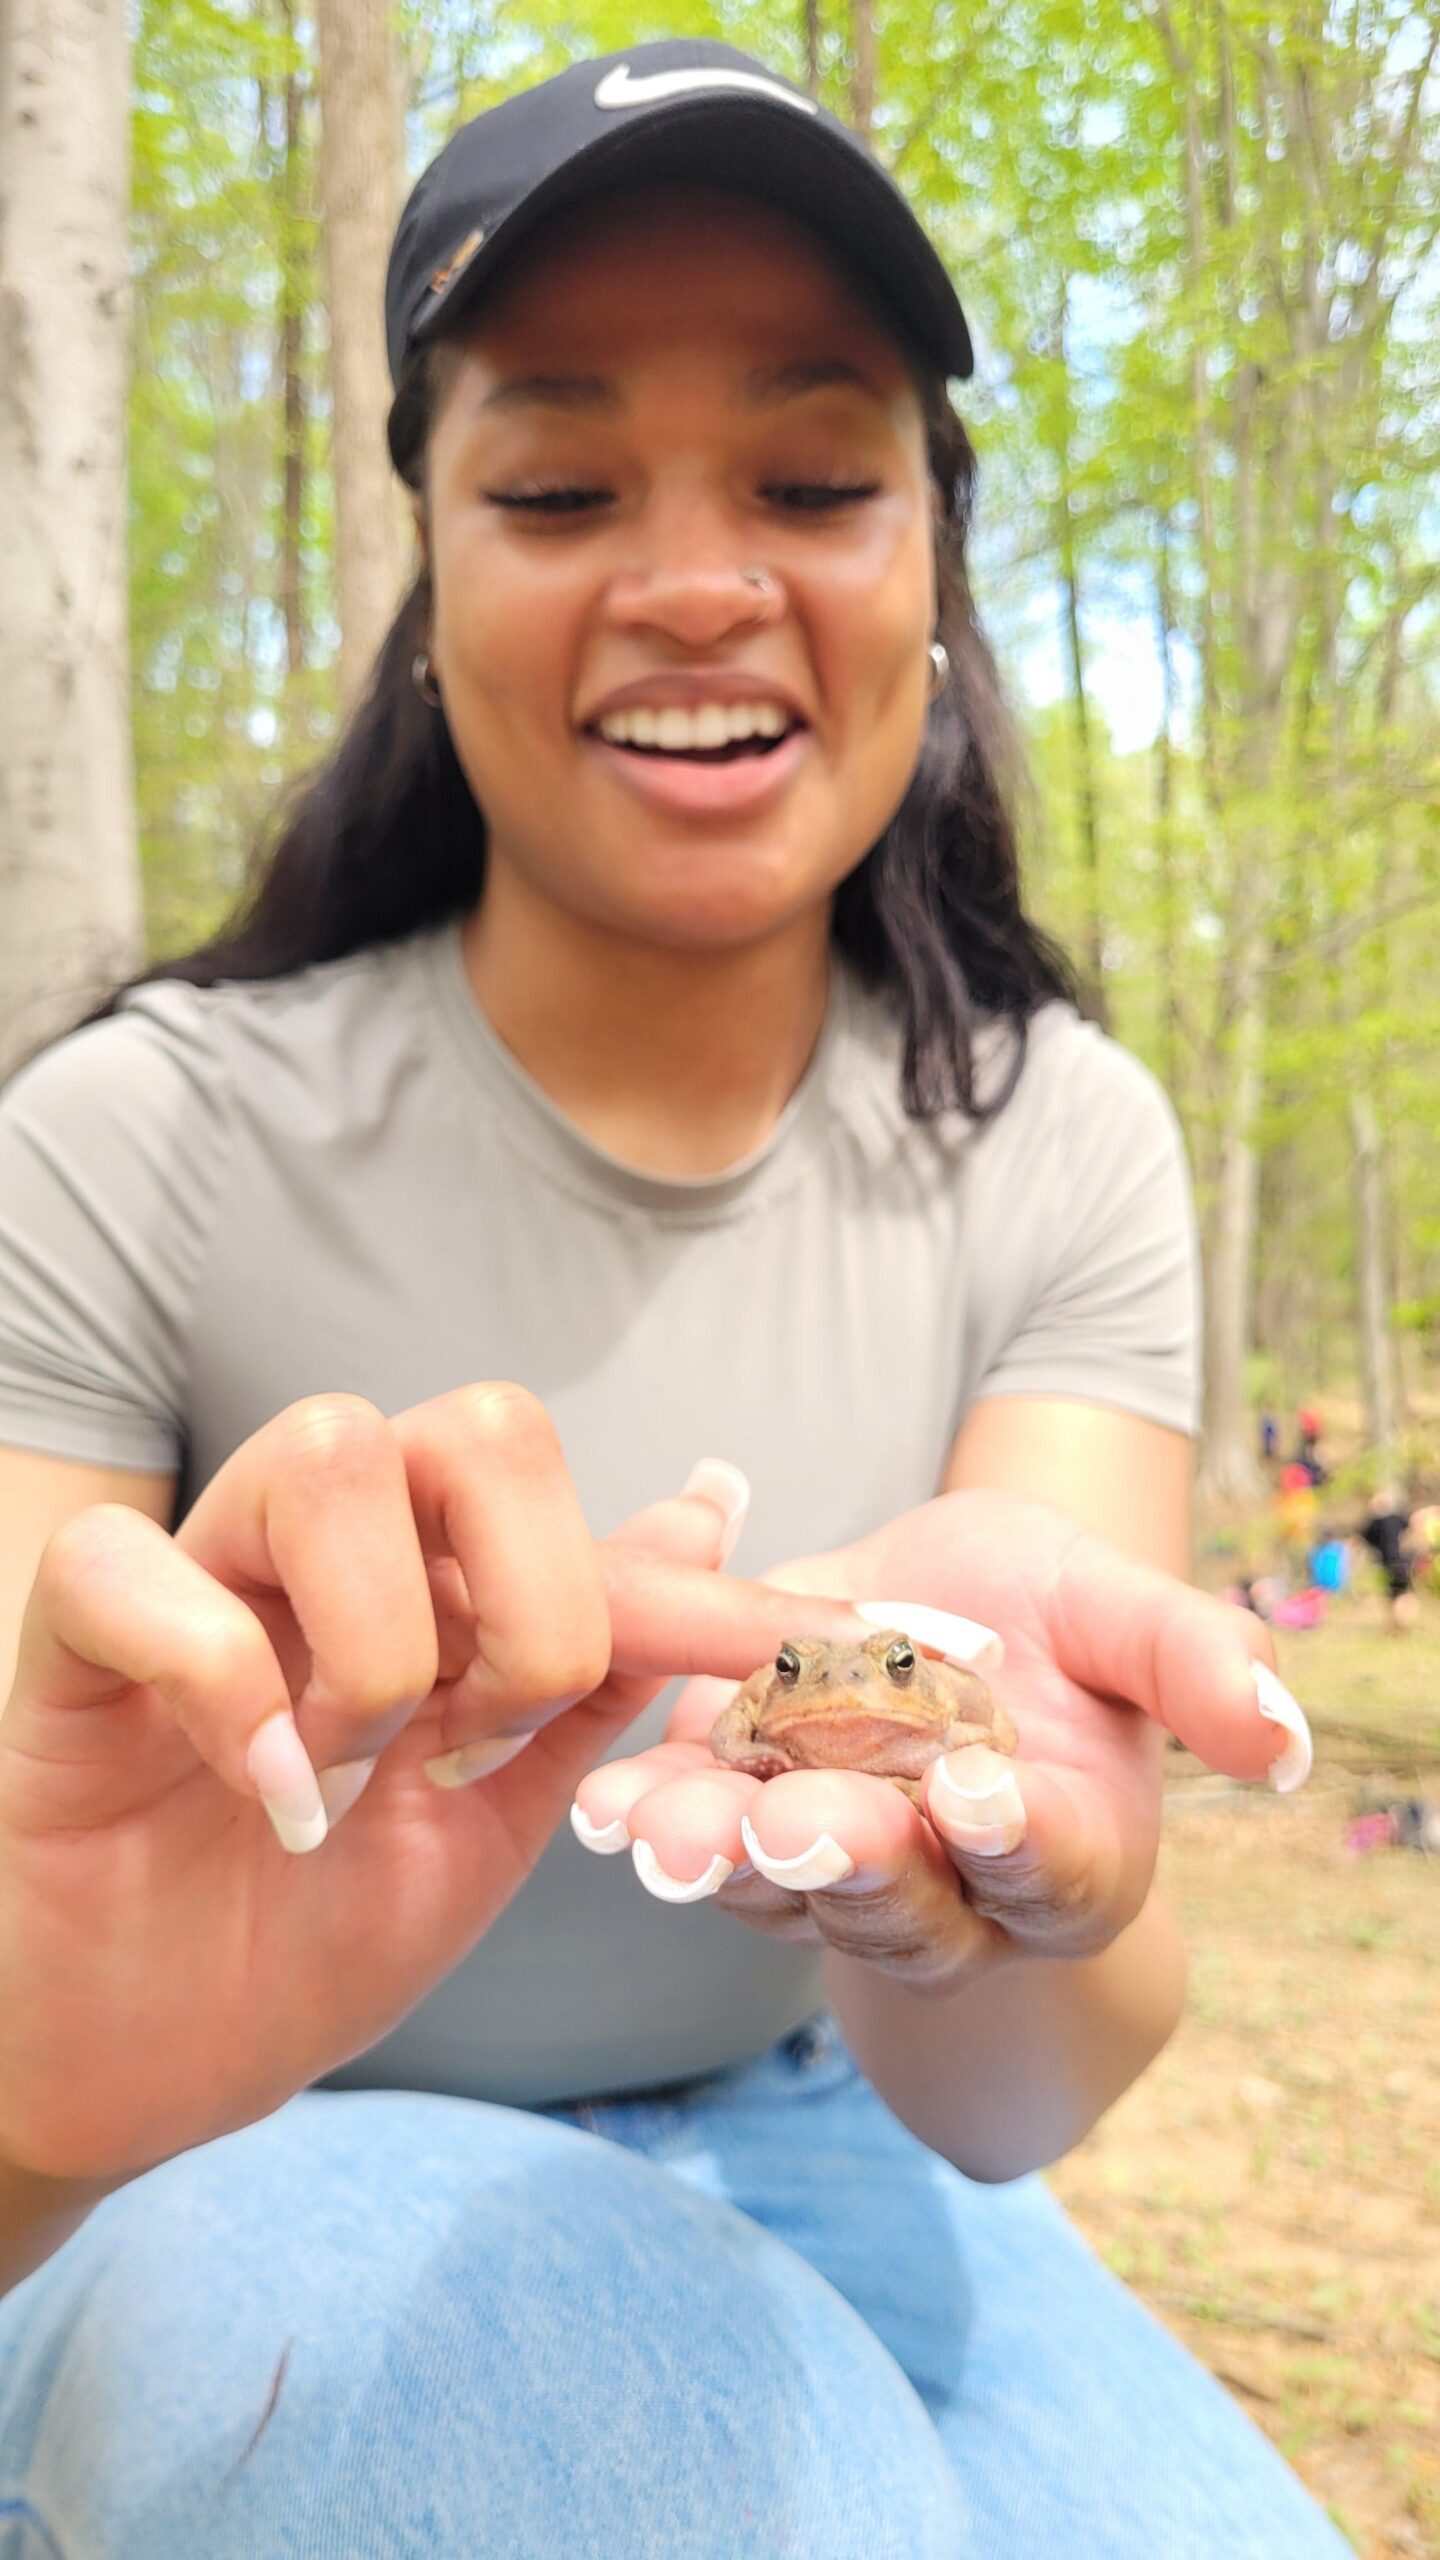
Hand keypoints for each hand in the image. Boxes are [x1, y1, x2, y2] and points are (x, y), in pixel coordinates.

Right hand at [0, 1391, 861, 2180]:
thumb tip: (712, 1504)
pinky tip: (268, 1794)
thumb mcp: (489, 1823)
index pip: (602, 1539)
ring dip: (388, 1638)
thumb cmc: (300, 1932)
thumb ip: (592, 1673)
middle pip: (480, 1424)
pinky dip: (224, 1679)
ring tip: (364, 1769)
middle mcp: (327, 1546)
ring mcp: (201, 1573)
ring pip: (329, 1447)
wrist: (134, 2060)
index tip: (878, 1657)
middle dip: (535, 1593)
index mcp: (432, 1586)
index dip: (736, 1601)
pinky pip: (136, 1565)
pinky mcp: (70, 1632)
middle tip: (491, 1737)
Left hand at [571, 1488, 1311, 1993]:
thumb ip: (1196, 1668)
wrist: (937, 1607)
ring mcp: (833, 1875)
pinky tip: (604, 1796)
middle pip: (902, 1899)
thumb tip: (1289, 1744)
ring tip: (666, 1827)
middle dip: (847, 1861)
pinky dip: (648, 1817)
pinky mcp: (737, 1836)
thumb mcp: (1126, 1617)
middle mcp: (951, 1892)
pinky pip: (695, 1842)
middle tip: (796, 1826)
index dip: (1015, 1832)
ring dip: (719, 1859)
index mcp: (1067, 1853)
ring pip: (779, 1889)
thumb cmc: (1055, 1622)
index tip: (975, 1787)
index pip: (1050, 1863)